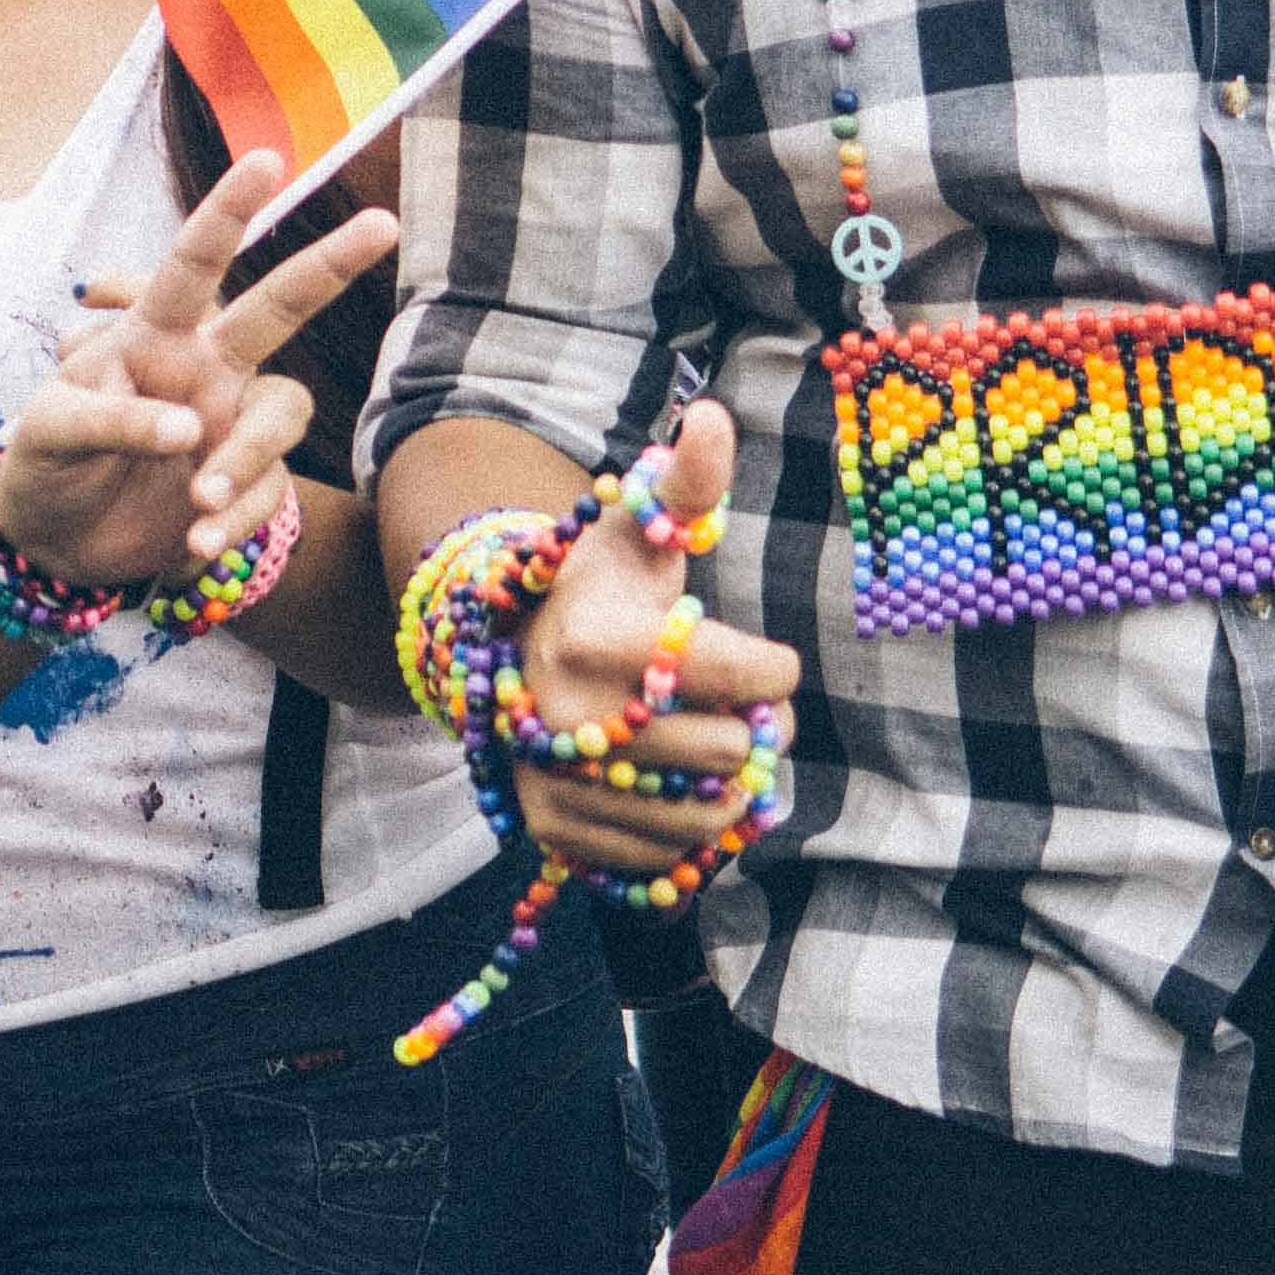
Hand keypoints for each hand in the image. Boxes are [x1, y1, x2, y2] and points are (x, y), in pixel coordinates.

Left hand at [0, 155, 393, 587]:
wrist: (52, 541)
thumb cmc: (45, 461)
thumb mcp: (51, 431)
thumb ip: (112, 419)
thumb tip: (190, 432)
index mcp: (152, 334)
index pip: (193, 263)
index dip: (229, 211)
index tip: (269, 159)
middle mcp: (205, 368)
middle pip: (278, 310)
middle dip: (327, 266)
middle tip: (383, 225)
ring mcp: (230, 425)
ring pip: (282, 416)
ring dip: (249, 458)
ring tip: (198, 499)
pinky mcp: (242, 486)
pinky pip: (265, 494)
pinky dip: (236, 520)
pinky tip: (192, 546)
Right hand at [505, 402, 800, 873]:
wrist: (503, 649)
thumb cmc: (597, 587)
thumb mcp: (638, 529)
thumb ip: (687, 481)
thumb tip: (712, 412)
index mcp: (599, 642)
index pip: (753, 676)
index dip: (771, 665)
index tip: (753, 654)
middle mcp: (567, 718)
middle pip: (736, 751)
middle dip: (754, 727)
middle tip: (733, 703)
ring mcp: (558, 782)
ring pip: (710, 815)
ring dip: (727, 784)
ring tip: (703, 741)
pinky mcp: (556, 834)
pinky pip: (668, 861)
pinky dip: (686, 831)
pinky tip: (670, 782)